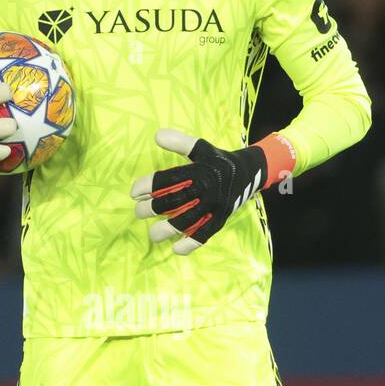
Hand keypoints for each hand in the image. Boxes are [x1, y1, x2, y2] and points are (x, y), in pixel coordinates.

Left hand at [131, 128, 293, 253]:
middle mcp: (206, 188)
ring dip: (166, 229)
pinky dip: (191, 243)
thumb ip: (180, 142)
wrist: (249, 172)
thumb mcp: (201, 148)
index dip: (148, 186)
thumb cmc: (218, 160)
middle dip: (152, 208)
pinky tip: (176, 249)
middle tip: (139, 212)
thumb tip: (157, 136)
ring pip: (187, 221)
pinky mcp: (221, 218)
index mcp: (198, 170)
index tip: (134, 193)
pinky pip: (205, 234)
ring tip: (152, 234)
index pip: (168, 179)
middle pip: (174, 201)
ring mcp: (214, 205)